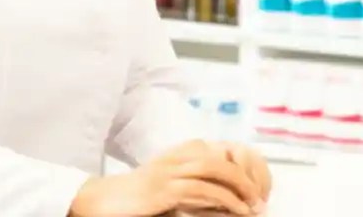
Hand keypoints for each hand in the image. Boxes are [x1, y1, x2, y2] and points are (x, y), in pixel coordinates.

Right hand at [69, 140, 262, 215]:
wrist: (101, 200)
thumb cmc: (136, 198)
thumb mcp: (170, 188)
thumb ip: (194, 187)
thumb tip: (225, 200)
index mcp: (181, 151)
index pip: (223, 154)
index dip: (243, 171)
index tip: (257, 190)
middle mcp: (178, 156)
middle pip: (224, 160)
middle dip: (247, 180)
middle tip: (261, 200)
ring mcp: (171, 170)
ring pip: (217, 171)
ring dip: (241, 190)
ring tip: (254, 207)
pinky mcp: (165, 188)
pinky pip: (204, 190)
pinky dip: (226, 201)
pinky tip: (237, 211)